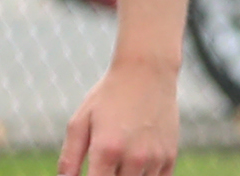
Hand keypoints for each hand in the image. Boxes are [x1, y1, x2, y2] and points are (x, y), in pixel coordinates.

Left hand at [57, 60, 179, 175]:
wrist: (146, 73)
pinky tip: (134, 164)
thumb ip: (69, 157)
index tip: (91, 174)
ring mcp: (154, 159)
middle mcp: (133, 158)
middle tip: (104, 163)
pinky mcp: (170, 158)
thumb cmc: (108, 97)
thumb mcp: (80, 121)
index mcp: (106, 149)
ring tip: (119, 159)